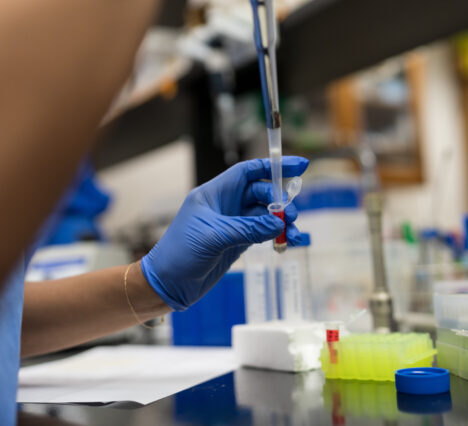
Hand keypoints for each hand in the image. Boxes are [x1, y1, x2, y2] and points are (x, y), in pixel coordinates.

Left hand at [141, 156, 308, 310]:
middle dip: (280, 201)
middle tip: (292, 216)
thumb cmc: (180, 254)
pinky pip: (263, 233)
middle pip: (261, 193)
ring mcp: (232, 224)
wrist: (168, 284)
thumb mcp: (215, 238)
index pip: (247, 171)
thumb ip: (248, 228)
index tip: (299, 165)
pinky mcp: (238, 242)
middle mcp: (225, 205)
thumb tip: (279, 224)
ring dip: (282, 221)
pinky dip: (277, 236)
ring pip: (265, 215)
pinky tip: (289, 241)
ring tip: (294, 233)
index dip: (273, 166)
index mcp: (214, 194)